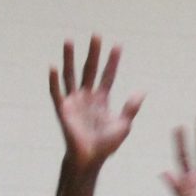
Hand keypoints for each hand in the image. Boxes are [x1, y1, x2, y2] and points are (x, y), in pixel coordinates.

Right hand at [48, 36, 143, 173]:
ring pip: (71, 75)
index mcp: (102, 99)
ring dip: (70, 58)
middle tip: (96, 35)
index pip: (108, 75)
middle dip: (93, 53)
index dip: (112, 61)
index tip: (118, 45)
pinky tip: (53, 67)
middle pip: (90, 69)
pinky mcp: (63, 110)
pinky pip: (57, 93)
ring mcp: (74, 101)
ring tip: (70, 40)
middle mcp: (87, 96)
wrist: (90, 160)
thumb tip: (143, 91)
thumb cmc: (106, 146)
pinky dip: (54, 81)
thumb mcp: (123, 125)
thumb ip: (131, 108)